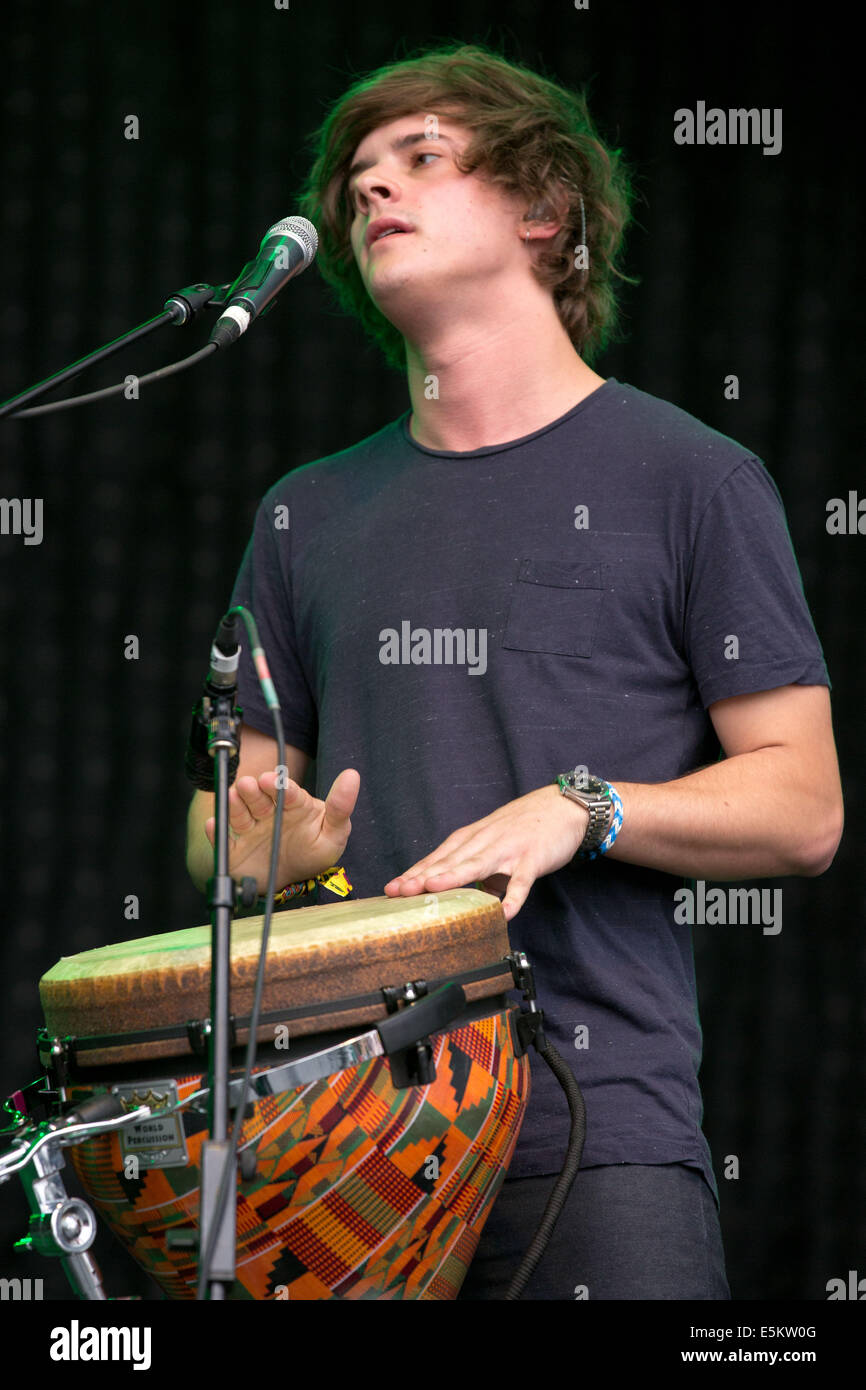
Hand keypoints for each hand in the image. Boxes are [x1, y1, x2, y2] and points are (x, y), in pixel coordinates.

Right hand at [205, 767, 359, 890]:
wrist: (288, 879)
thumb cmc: (313, 851)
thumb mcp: (334, 832)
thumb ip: (340, 806)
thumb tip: (352, 775)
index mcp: (292, 805)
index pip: (285, 792)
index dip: (278, 785)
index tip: (271, 780)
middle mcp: (267, 813)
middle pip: (258, 798)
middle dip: (253, 790)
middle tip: (249, 784)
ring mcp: (250, 830)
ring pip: (239, 814)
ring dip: (234, 804)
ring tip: (232, 796)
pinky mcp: (234, 848)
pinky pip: (222, 839)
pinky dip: (215, 832)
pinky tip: (214, 824)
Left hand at [383, 784, 587, 920]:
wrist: (563, 806)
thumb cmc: (524, 827)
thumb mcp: (492, 845)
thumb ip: (477, 871)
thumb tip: (465, 896)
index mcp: (470, 839)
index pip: (436, 858)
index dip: (413, 873)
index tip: (390, 889)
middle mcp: (484, 841)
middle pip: (449, 861)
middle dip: (422, 877)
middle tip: (398, 891)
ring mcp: (508, 849)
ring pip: (476, 865)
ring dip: (453, 877)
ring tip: (433, 889)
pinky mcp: (532, 857)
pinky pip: (521, 880)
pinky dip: (513, 895)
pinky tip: (504, 912)